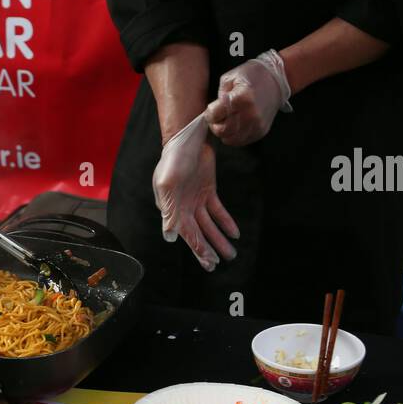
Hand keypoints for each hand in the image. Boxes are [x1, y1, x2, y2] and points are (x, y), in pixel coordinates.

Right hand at [153, 135, 238, 271]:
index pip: (187, 234)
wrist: (187, 138)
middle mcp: (182, 208)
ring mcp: (195, 200)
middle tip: (218, 265)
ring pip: (209, 225)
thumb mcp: (168, 184)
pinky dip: (225, 222)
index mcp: (172, 209)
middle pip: (197, 233)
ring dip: (219, 239)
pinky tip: (234, 234)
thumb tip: (169, 236)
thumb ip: (169, 210)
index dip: (198, 249)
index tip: (210, 263)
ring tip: (230, 253)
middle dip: (208, 249)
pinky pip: (218, 211)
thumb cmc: (173, 160)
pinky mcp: (208, 191)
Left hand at [206, 49, 291, 146]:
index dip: (210, 113)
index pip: (214, 116)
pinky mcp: (261, 131)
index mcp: (241, 99)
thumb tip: (212, 113)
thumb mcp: (229, 79)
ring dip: (225, 132)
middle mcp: (250, 114)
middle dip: (216, 124)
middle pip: (221, 131)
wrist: (276, 79)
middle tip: (219, 117)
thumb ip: (219, 97)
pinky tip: (237, 124)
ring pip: (230, 140)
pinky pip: (241, 141)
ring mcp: (256, 124)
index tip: (213, 109)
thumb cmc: (252, 76)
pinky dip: (235, 135)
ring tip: (228, 120)